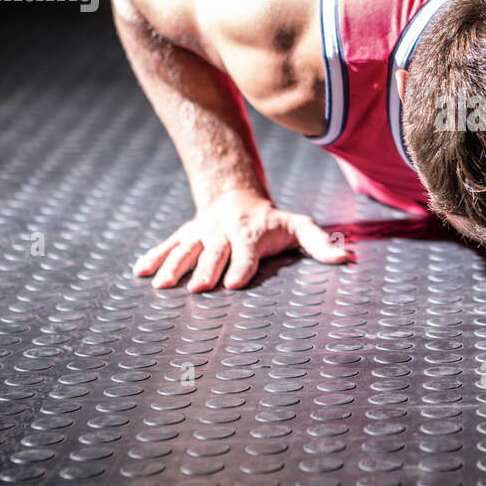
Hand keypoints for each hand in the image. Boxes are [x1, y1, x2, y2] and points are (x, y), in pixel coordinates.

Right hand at [133, 188, 347, 290]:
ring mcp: (202, 232)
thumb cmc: (272, 222)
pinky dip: (153, 257)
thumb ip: (320, 244)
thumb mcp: (299, 226)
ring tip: (162, 285)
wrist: (236, 195)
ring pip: (187, 248)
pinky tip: (139, 272)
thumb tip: (346, 259)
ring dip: (174, 266)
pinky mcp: (185, 234)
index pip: (247, 251)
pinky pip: (167, 245)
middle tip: (197, 289)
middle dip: (206, 270)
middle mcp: (224, 231)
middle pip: (214, 252)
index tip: (234, 284)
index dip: (241, 266)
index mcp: (251, 232)